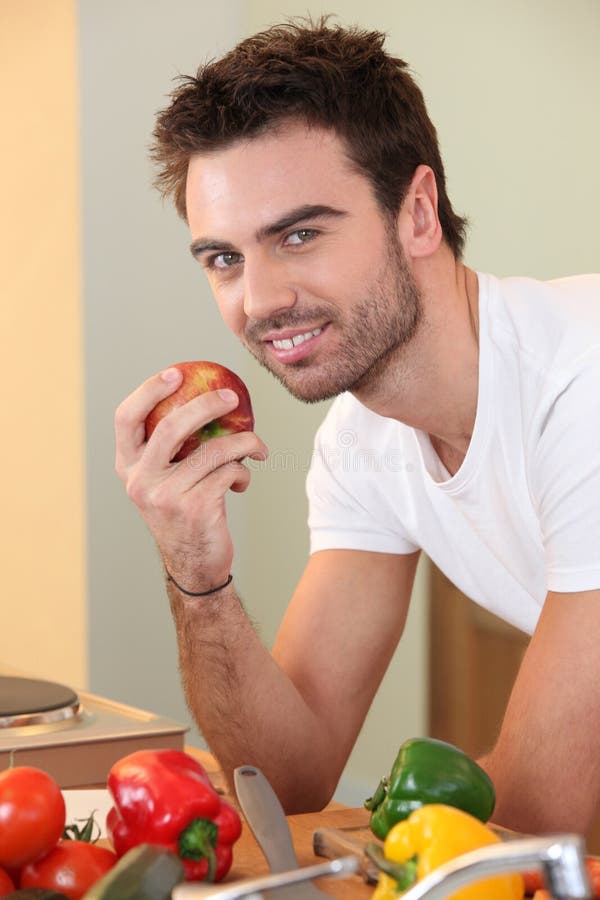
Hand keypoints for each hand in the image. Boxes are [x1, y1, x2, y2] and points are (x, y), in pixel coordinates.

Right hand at [115, 367, 267, 591]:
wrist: (195, 564)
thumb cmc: (184, 511)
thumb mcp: (165, 480)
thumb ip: (170, 448)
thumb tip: (205, 398)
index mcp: (127, 467)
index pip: (125, 418)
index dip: (147, 390)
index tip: (175, 373)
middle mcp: (139, 480)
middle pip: (171, 426)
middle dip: (206, 405)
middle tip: (232, 398)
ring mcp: (165, 496)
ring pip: (213, 450)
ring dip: (244, 443)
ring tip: (256, 448)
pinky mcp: (195, 508)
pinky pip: (228, 472)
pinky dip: (242, 472)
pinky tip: (241, 482)